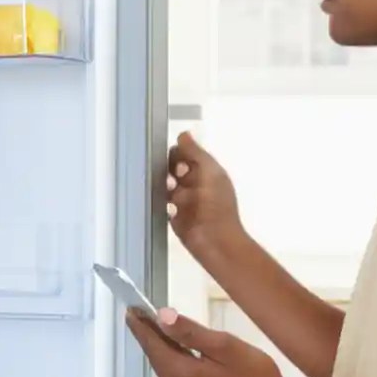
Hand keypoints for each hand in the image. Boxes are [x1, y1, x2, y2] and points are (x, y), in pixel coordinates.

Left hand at [126, 307, 307, 376]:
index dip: (141, 326)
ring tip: (164, 332)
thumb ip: (191, 331)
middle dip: (151, 337)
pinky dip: (176, 368)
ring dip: (165, 353)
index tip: (131, 310)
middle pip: (158, 360)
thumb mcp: (226, 346)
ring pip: (167, 373)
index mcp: (182, 375)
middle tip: (145, 316)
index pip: (153, 344)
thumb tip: (162, 316)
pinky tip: (184, 358)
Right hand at [166, 132, 244, 256]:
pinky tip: (161, 204)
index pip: (185, 154)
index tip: (176, 165)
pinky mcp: (174, 216)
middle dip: (168, 171)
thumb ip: (196, 153)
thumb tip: (183, 134)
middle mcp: (194, 183)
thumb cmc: (216, 206)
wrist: (215, 242)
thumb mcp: (210, 173)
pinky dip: (159, 201)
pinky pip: (161, 203)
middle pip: (172, 168)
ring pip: (165, 185)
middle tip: (172, 183)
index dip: (178, 155)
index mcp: (206, 171)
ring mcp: (183, 200)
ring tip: (169, 196)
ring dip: (163, 187)